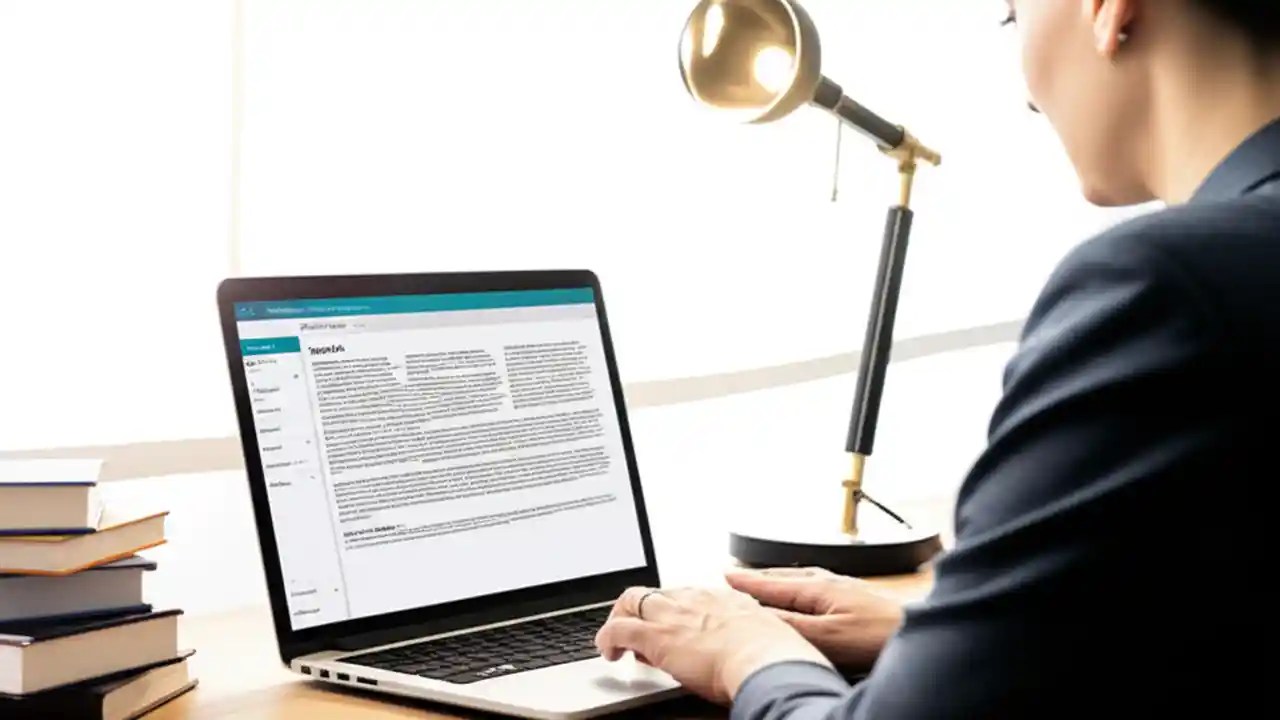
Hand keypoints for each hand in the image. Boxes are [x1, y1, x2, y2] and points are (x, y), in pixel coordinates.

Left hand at [594, 585, 832, 704]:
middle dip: (640, 609)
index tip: (671, 626)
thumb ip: (747, 634)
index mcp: (721, 597)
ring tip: (616, 641)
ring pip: (632, 600)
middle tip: (636, 630)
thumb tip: (742, 646)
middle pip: (655, 592)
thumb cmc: (773, 654)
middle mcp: (694, 598)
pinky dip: (607, 638)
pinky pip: (618, 629)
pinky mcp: (655, 635)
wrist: (766, 659)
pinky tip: (608, 652)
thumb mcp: (762, 634)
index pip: (685, 595)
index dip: (671, 611)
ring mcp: (673, 614)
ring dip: (620, 620)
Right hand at [725, 567, 904, 670]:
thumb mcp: (825, 635)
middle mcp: (827, 581)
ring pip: (798, 578)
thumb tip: (756, 613)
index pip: (770, 584)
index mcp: (816, 587)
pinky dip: (795, 585)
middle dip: (757, 576)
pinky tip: (802, 591)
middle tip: (734, 575)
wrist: (919, 632)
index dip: (745, 583)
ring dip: (776, 579)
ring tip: (761, 580)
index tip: (724, 576)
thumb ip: (789, 623)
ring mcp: (842, 586)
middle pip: (782, 576)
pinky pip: (813, 583)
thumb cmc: (877, 636)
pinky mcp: (853, 596)